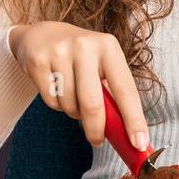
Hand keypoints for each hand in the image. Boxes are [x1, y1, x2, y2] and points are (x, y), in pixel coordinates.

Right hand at [8, 22, 148, 150]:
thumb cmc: (79, 56)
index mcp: (109, 47)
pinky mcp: (38, 62)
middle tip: (97, 141)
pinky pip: (52, 101)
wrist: (41, 35)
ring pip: (70, 105)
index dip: (134, 119)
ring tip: (72, 97)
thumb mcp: (101, 64)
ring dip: (73, 112)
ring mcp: (60, 53)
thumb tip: (124, 131)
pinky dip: (57, 105)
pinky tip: (56, 89)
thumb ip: (112, 92)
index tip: (140, 143)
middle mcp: (85, 46)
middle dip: (96, 129)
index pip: (126, 90)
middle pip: (93, 103)